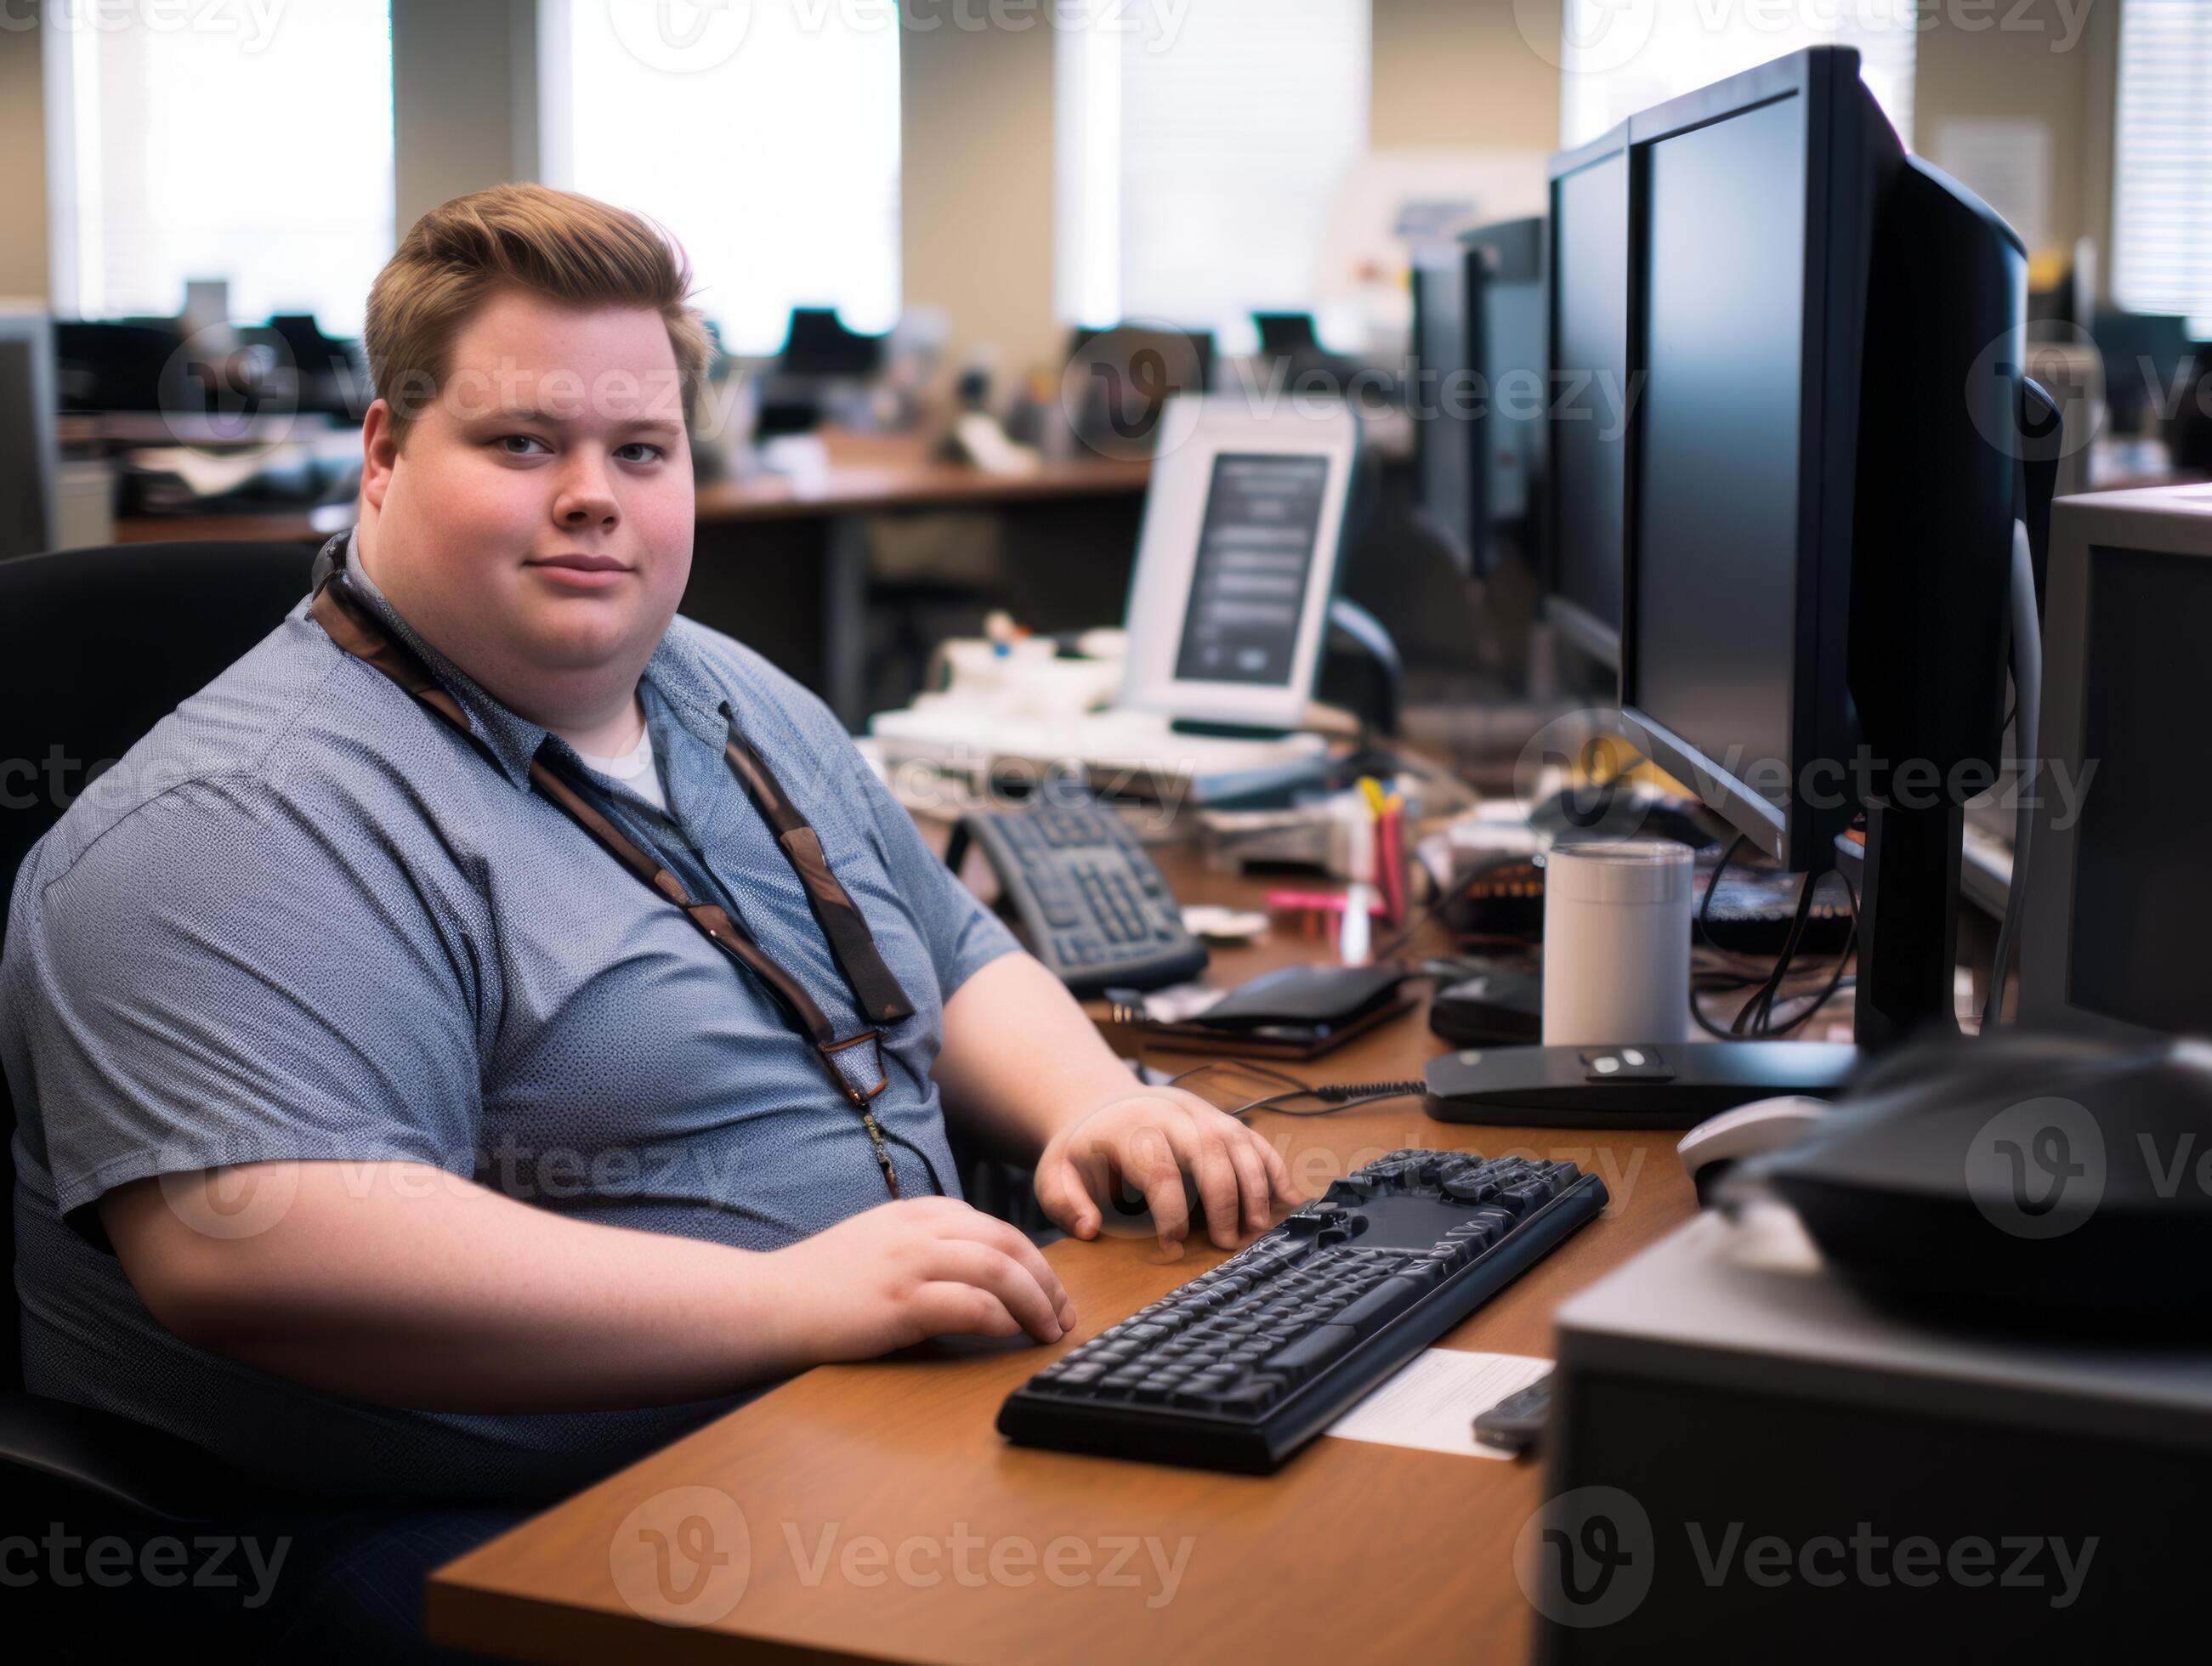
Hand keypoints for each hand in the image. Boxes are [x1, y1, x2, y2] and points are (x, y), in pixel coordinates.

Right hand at [768, 1196, 1075, 1358]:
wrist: (768, 1302)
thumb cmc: (822, 1284)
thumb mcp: (879, 1246)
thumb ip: (923, 1249)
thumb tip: (978, 1279)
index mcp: (916, 1213)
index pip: (994, 1226)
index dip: (1033, 1259)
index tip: (1051, 1290)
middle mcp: (917, 1229)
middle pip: (1006, 1242)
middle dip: (1046, 1279)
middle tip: (1064, 1314)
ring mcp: (908, 1262)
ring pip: (996, 1268)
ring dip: (1034, 1301)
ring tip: (1049, 1329)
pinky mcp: (898, 1301)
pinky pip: (967, 1304)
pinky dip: (999, 1318)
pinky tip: (1011, 1334)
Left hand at [1034, 1089, 1302, 1250]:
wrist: (1097, 1103)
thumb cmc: (1082, 1150)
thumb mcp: (1055, 1173)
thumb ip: (1064, 1203)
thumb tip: (1089, 1228)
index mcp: (1127, 1127)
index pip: (1157, 1166)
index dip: (1170, 1209)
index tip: (1171, 1245)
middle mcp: (1169, 1112)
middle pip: (1208, 1148)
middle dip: (1225, 1197)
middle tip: (1229, 1243)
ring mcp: (1200, 1112)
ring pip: (1238, 1140)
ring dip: (1255, 1186)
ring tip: (1257, 1230)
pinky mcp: (1219, 1118)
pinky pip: (1255, 1138)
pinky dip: (1273, 1168)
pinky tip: (1286, 1200)